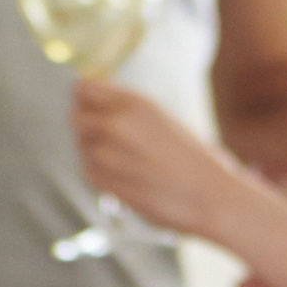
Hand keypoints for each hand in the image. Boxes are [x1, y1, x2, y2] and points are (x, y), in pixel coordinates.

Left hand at [69, 77, 258, 244]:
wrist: (211, 197)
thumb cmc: (195, 159)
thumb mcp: (163, 119)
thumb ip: (127, 108)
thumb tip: (95, 95)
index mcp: (134, 104)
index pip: (83, 88)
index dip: (86, 97)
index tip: (93, 105)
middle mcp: (115, 125)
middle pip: (76, 117)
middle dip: (88, 126)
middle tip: (112, 138)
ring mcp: (105, 154)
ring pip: (82, 146)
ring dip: (97, 152)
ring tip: (131, 162)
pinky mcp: (103, 181)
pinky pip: (89, 170)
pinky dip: (103, 174)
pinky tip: (131, 177)